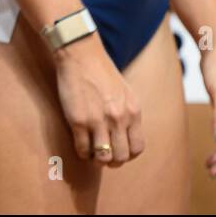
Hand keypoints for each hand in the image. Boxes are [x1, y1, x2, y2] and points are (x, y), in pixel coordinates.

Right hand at [53, 33, 144, 165]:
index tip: (118, 152)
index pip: (137, 148)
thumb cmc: (101, 71)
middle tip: (103, 158)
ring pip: (103, 156)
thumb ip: (128, 113)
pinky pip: (83, 148)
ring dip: (97, 160)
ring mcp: (98, 121)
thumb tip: (125, 133)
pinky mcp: (79, 120)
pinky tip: (79, 146)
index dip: (128, 156)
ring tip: (91, 155)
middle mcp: (119, 119)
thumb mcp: (125, 92)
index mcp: (133, 112)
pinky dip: (82, 152)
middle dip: (112, 161)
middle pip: (121, 156)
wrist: (80, 55)